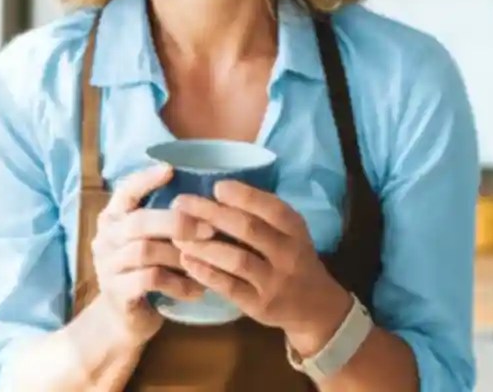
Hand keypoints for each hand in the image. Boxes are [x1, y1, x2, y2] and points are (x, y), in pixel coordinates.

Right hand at [90, 164, 214, 346]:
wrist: (123, 320)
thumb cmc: (145, 271)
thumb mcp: (150, 241)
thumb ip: (164, 220)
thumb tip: (207, 196)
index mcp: (114, 218)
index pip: (125, 190)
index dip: (146, 179)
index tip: (171, 170)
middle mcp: (106, 238)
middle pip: (139, 221)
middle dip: (178, 222)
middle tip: (210, 228)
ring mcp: (107, 266)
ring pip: (146, 251)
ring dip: (181, 255)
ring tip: (208, 260)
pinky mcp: (117, 292)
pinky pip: (151, 280)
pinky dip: (179, 283)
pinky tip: (198, 289)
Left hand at [171, 181, 352, 355]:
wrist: (315, 306)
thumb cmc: (293, 258)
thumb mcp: (290, 232)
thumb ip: (262, 214)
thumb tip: (218, 190)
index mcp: (295, 229)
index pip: (271, 208)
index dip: (243, 196)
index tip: (216, 186)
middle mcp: (288, 254)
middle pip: (249, 229)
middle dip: (211, 213)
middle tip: (180, 203)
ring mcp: (274, 282)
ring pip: (237, 260)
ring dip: (203, 246)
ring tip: (177, 235)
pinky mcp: (260, 305)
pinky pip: (229, 287)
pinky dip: (206, 273)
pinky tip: (187, 261)